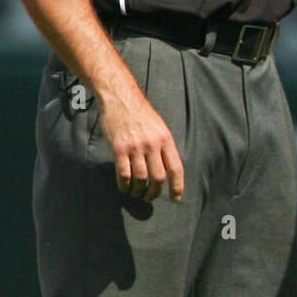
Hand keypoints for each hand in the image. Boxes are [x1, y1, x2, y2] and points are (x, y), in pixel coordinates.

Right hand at [98, 86, 184, 201]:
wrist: (120, 98)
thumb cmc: (140, 113)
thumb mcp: (159, 127)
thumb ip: (163, 146)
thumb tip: (167, 169)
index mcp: (165, 139)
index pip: (176, 168)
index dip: (177, 186)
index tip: (175, 198)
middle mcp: (152, 144)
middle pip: (158, 177)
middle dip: (155, 193)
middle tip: (149, 198)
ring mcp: (135, 146)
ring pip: (141, 178)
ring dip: (139, 191)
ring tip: (136, 193)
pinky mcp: (119, 148)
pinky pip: (124, 174)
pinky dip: (124, 185)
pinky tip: (124, 187)